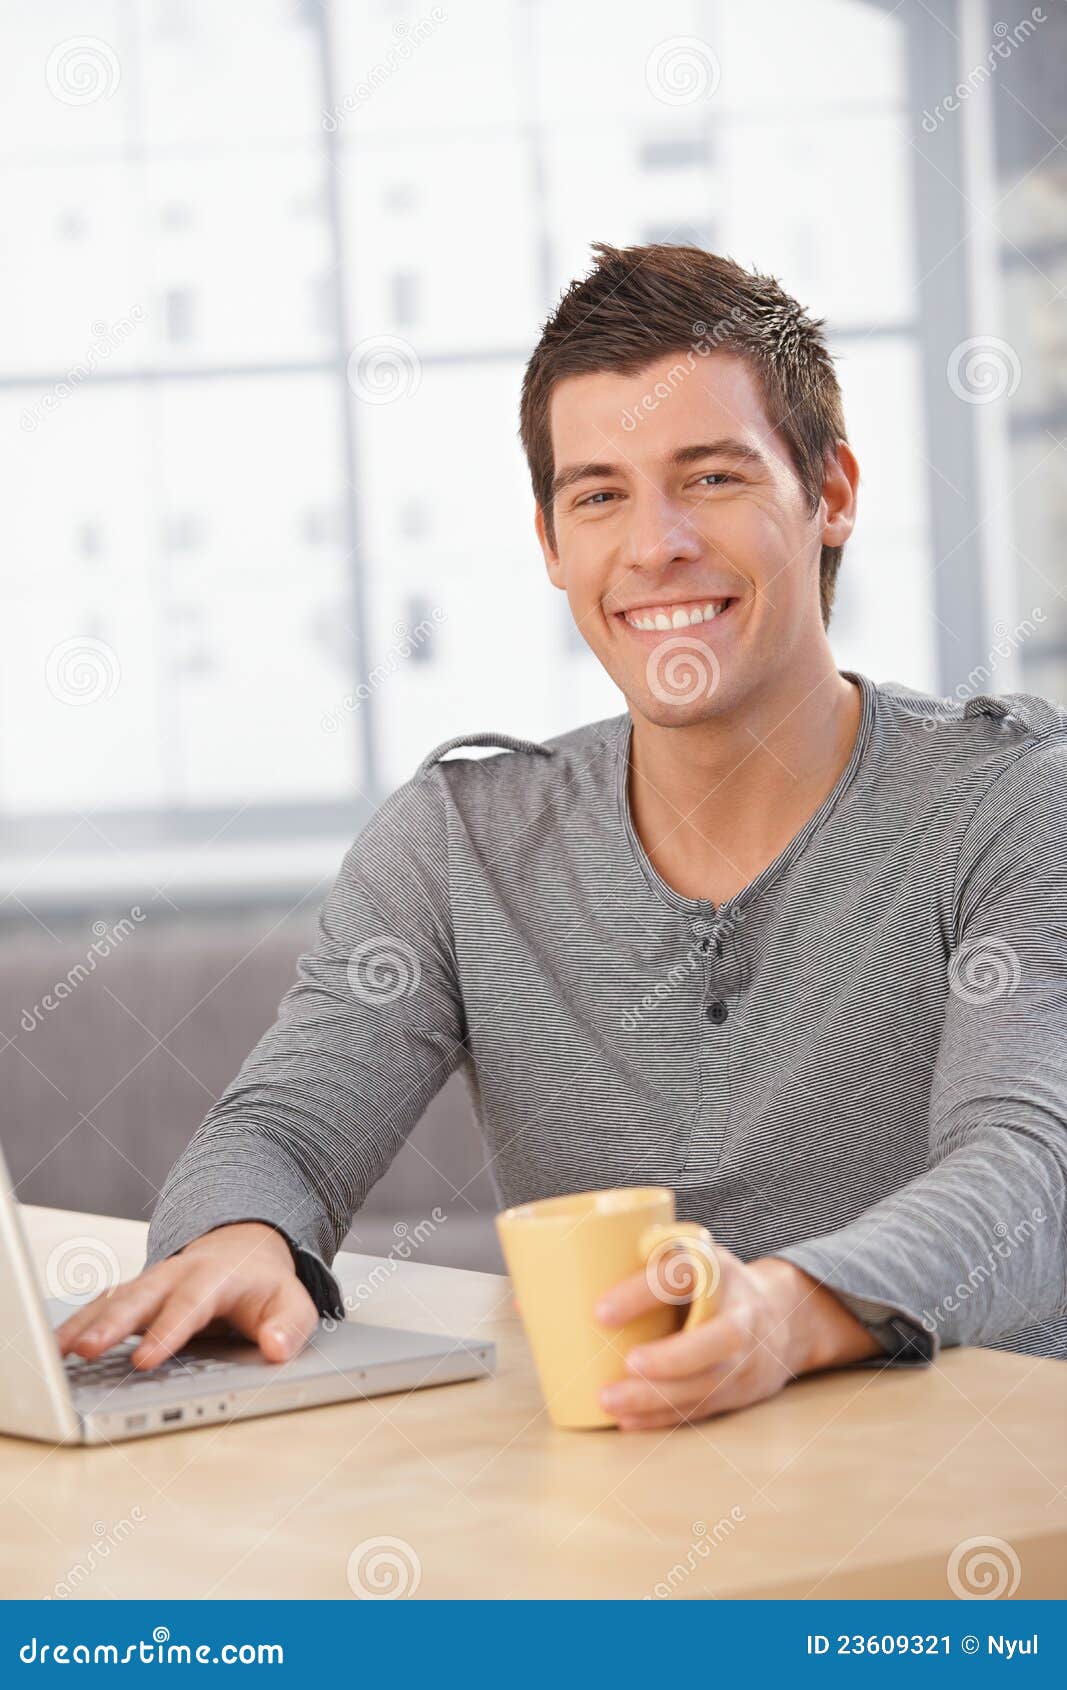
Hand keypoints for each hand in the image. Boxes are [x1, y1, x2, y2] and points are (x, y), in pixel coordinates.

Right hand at [55, 1222, 319, 1370]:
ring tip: (60, 1351)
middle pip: (140, 1297)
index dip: (167, 1332)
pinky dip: (78, 1323)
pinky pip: (102, 1306)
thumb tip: (275, 1347)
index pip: (190, 1305)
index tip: (145, 1359)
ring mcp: (151, 1284)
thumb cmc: (263, 1284)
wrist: (244, 1250)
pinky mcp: (134, 1296)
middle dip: (113, 1323)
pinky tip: (58, 1345)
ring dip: (87, 1323)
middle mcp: (176, 1275)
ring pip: (113, 1300)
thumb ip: (289, 1326)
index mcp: (215, 1276)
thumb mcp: (292, 1302)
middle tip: (88, 1349)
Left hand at [595, 1248, 880, 1429]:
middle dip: (669, 1359)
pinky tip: (629, 1421)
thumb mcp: (684, 1256)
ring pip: (708, 1383)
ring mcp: (744, 1356)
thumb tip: (535, 1296)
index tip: (600, 1312)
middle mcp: (738, 1312)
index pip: (682, 1275)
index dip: (642, 1293)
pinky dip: (664, 1418)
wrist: (782, 1315)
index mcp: (715, 1268)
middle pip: (715, 1340)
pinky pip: (702, 1408)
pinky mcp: (740, 1389)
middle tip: (625, 1365)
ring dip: (659, 1398)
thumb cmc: (709, 1282)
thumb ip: (628, 1268)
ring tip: (610, 1401)